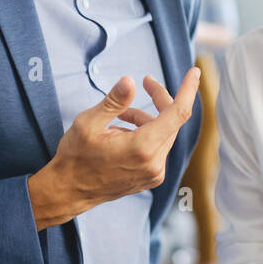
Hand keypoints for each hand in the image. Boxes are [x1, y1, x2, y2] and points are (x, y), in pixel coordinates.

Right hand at [29, 68, 199, 229]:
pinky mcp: (152, 178)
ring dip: (147, 118)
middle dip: (160, 99)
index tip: (194, 72)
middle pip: (171, 121)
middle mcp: (154, 163)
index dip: (188, 90)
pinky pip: (158, 147)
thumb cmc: (75, 157)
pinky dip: (146, 134)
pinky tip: (122, 133)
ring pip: (164, 134)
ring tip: (119, 116)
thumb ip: (114, 101)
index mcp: (142, 148)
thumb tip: (130, 81)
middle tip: (145, 82)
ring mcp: (155, 173)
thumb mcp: (88, 123)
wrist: (68, 192)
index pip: (178, 113)